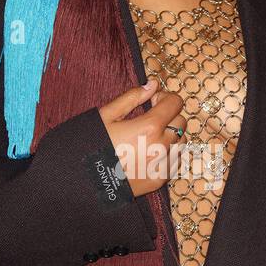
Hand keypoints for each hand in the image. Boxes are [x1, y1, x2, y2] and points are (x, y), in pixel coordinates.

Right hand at [99, 78, 186, 195]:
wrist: (84, 181)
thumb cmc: (91, 145)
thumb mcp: (106, 116)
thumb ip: (132, 98)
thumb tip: (153, 84)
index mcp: (149, 127)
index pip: (175, 103)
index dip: (165, 98)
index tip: (152, 102)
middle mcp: (161, 146)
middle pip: (181, 122)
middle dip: (169, 116)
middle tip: (150, 119)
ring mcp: (162, 165)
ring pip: (181, 143)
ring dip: (170, 136)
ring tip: (150, 138)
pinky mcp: (159, 180)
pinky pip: (175, 161)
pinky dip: (168, 154)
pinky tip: (151, 153)